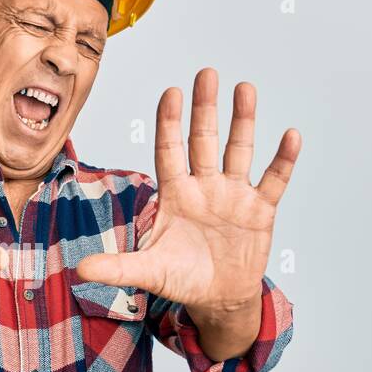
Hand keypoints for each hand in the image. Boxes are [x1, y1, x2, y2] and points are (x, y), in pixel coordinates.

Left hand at [76, 68, 300, 329]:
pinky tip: (291, 135)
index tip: (171, 92)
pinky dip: (283, 160)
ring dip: (243, 121)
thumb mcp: (148, 272)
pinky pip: (274, 180)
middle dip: (204, 109)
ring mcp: (233, 195)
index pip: (169, 151)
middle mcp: (204, 187)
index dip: (170, 123)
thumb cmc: (181, 279)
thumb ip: (117, 267)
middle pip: (203, 141)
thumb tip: (80, 270)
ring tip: (245, 89)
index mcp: (175, 195)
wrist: (217, 299)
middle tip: (206, 73)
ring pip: (239, 151)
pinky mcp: (260, 210)